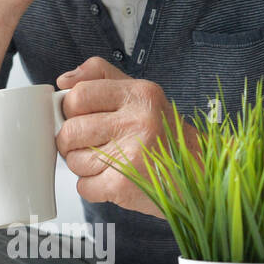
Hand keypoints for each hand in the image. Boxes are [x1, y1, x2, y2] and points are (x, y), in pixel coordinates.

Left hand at [54, 57, 184, 218]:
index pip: (78, 96)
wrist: (199, 173)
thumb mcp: (138, 92)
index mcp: (139, 94)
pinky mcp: (125, 185)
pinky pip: (83, 186)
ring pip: (74, 160)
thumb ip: (99, 76)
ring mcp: (132, 155)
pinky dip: (92, 186)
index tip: (81, 116)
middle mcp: (138, 122)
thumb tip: (64, 81)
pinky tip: (113, 178)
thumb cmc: (162, 133)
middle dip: (72, 141)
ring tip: (109, 161)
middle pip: (70, 131)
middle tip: (92, 143)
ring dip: (83, 165)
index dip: (71, 109)